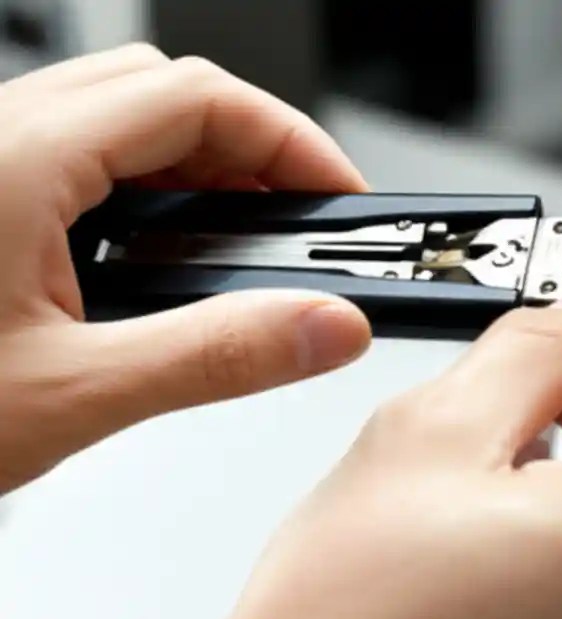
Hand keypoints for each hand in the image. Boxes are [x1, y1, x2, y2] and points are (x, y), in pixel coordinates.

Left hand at [0, 44, 371, 493]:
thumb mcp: (72, 394)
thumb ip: (218, 357)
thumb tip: (324, 329)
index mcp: (17, 159)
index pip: (195, 97)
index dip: (289, 140)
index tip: (339, 198)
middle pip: (163, 89)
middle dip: (251, 147)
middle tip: (298, 221)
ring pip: (119, 113)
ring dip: (197, 163)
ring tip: (242, 240)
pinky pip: (80, 150)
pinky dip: (146, 186)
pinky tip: (160, 254)